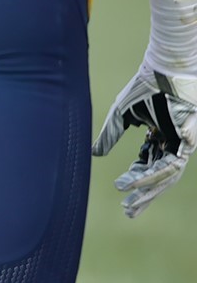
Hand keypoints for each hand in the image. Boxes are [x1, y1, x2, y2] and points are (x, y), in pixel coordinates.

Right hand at [94, 63, 196, 217]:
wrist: (165, 70)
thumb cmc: (145, 86)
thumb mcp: (121, 114)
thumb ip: (109, 135)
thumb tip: (95, 155)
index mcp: (158, 135)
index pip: (147, 164)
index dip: (134, 179)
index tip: (119, 190)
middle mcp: (170, 142)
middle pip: (159, 176)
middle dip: (144, 195)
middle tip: (129, 213)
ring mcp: (180, 143)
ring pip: (167, 176)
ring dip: (147, 191)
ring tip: (130, 205)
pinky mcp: (186, 142)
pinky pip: (171, 166)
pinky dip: (151, 176)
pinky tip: (134, 184)